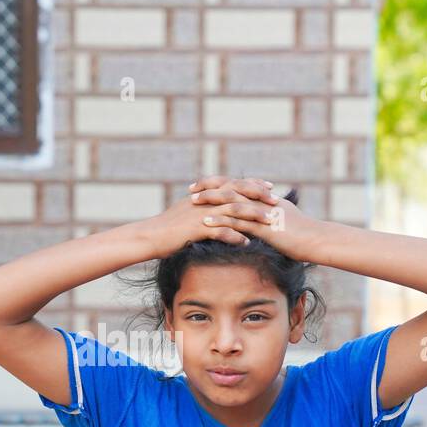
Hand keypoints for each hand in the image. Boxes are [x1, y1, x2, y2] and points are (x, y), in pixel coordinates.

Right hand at [139, 176, 280, 256]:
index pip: (233, 184)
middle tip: (277, 201)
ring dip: (253, 216)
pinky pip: (220, 231)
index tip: (269, 187)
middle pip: (237, 193)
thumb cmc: (167, 228)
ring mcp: (201, 214)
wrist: (149, 236)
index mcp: (204, 194)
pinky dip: (235, 236)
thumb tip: (216, 209)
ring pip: (233, 211)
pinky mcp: (196, 229)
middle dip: (259, 196)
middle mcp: (205, 200)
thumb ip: (203, 207)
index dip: (252, 184)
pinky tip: (247, 242)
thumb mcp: (186, 212)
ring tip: (270, 222)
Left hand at [188, 175, 319, 260]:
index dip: (219, 183)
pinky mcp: (263, 227)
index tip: (202, 185)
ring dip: (211, 200)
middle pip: (231, 187)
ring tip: (193, 201)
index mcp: (264, 198)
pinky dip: (221, 220)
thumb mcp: (283, 222)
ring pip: (232, 201)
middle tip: (191, 189)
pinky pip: (239, 221)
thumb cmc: (302, 235)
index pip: (238, 185)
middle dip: (210, 187)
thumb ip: (269, 217)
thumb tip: (260, 219)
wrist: (317, 240)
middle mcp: (262, 201)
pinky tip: (206, 222)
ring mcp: (262, 212)